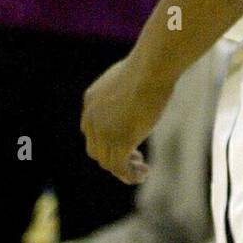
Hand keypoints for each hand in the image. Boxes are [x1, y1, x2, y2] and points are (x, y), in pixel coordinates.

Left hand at [81, 56, 170, 182]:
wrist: (151, 68)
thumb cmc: (149, 67)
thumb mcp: (131, 76)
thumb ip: (129, 90)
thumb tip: (143, 89)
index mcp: (91, 100)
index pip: (92, 130)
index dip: (107, 141)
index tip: (127, 142)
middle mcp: (91, 118)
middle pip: (96, 149)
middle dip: (113, 157)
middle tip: (136, 157)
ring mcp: (103, 131)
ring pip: (107, 162)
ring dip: (123, 169)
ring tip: (141, 170)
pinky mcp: (120, 142)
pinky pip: (120, 168)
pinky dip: (129, 175)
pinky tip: (141, 175)